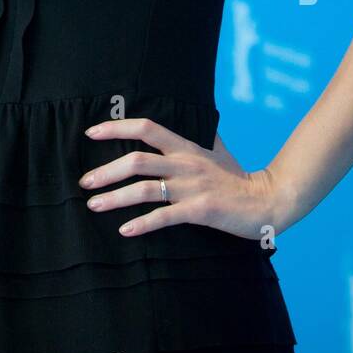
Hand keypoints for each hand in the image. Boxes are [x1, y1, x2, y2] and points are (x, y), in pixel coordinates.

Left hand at [79, 118, 284, 240]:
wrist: (268, 200)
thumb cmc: (237, 178)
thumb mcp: (216, 152)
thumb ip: (198, 138)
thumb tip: (188, 121)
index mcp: (186, 146)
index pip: (146, 127)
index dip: (117, 127)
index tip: (91, 132)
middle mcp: (185, 163)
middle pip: (137, 160)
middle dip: (106, 171)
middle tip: (84, 181)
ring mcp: (192, 187)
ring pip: (145, 189)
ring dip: (115, 198)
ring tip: (93, 205)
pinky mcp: (200, 210)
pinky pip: (164, 217)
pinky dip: (142, 224)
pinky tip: (124, 230)